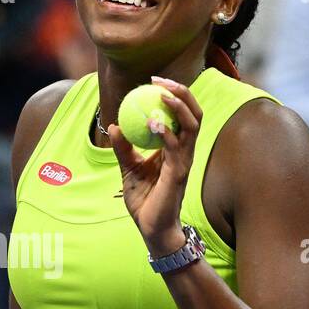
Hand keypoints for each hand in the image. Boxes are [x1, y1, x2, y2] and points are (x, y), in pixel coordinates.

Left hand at [108, 75, 202, 254]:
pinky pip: (175, 148)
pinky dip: (166, 132)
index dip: (173, 94)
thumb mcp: (128, 170)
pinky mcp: (178, 174)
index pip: (182, 114)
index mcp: (176, 148)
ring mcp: (184, 162)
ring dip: (178, 107)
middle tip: (160, 80)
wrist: (152, 229)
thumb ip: (123, 148)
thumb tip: (113, 126)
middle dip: (182, 92)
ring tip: (161, 95)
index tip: (154, 80)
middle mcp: (185, 152)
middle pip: (195, 114)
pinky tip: (152, 123)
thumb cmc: (144, 201)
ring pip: (191, 126)